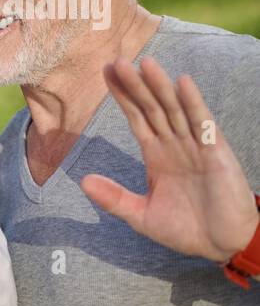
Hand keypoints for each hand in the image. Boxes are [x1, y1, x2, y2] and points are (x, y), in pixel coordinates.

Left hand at [80, 56, 257, 261]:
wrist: (221, 245)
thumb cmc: (185, 229)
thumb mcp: (141, 215)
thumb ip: (114, 198)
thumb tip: (83, 182)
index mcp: (156, 155)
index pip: (136, 118)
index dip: (122, 96)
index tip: (105, 73)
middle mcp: (174, 145)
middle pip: (151, 108)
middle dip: (135, 85)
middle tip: (117, 60)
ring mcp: (195, 146)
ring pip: (174, 110)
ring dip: (159, 87)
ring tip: (145, 63)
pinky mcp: (216, 153)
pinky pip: (203, 123)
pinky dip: (193, 103)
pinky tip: (182, 82)